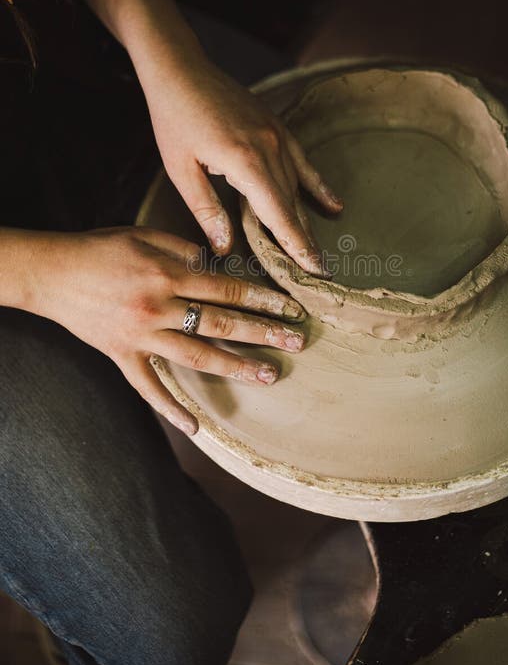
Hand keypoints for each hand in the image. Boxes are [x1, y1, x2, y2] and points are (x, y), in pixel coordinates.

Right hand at [34, 227, 307, 435]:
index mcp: (168, 275)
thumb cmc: (101, 250)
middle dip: (263, 332)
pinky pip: (149, 388)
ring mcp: (141, 336)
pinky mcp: (123, 357)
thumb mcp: (145, 236)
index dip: (263, 298)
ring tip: (269, 376)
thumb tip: (220, 265)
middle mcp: (159, 308)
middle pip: (221, 323)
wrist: (53, 273)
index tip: (292, 308)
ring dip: (236, 367)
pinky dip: (171, 409)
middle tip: (297, 342)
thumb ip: (184, 251)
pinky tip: (195, 427)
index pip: (227, 289)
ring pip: (197, 357)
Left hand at [143, 45, 342, 273]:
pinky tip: (333, 205)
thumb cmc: (174, 119)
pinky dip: (317, 185)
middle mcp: (269, 148)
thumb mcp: (181, 171)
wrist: (181, 69)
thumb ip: (207, 211)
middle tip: (317, 274)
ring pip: (296, 186)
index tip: (313, 270)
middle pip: (291, 204)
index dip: (296, 245)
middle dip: (303, 241)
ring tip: (315, 251)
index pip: (278, 214)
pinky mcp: (277, 126)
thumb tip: (225, 249)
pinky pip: (302, 161)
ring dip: (305, 219)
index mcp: (245, 162)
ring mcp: (277, 135)